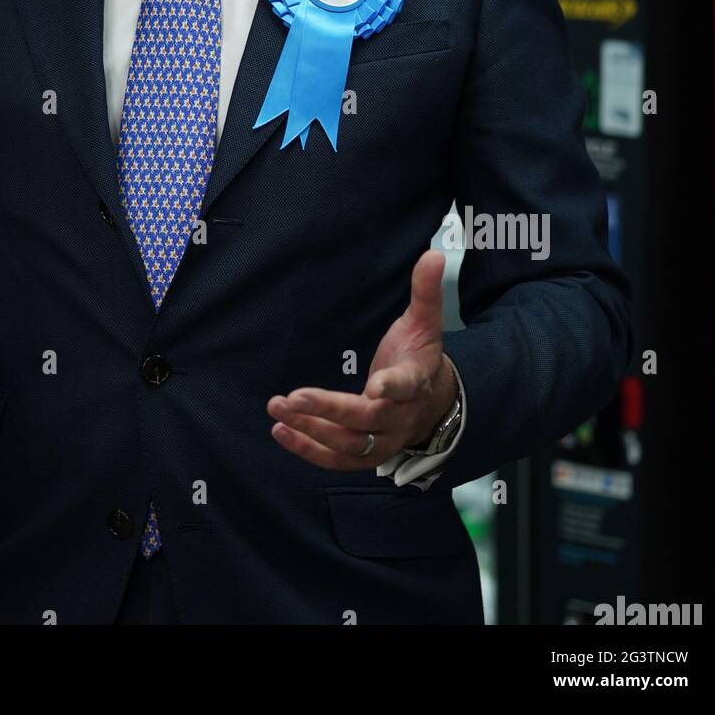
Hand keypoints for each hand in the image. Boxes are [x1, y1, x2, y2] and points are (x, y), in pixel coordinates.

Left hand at [267, 249, 456, 470]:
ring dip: (310, 429)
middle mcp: (399, 417)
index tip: (373, 384)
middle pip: (365, 420)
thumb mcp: (424, 323)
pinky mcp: (365, 455)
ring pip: (347, 444)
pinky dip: (308, 449)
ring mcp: (383, 441)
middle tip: (293, 395)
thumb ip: (426, 292)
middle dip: (328, 409)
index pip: (405, 386)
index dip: (391, 387)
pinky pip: (336, 460)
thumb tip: (435, 253)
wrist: (432, 403)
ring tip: (279, 408)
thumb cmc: (419, 356)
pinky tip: (281, 431)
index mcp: (415, 381)